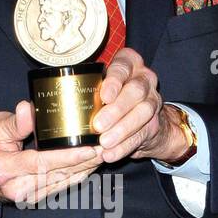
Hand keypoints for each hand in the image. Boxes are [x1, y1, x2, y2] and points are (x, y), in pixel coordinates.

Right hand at [0, 100, 103, 214]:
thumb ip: (14, 122)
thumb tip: (29, 109)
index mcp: (3, 168)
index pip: (41, 162)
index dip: (68, 156)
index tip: (90, 148)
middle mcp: (16, 187)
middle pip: (58, 174)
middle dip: (85, 162)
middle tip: (107, 146)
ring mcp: (27, 196)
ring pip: (63, 181)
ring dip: (86, 169)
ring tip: (105, 153)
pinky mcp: (35, 199)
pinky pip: (61, 186)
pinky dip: (78, 175)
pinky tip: (91, 164)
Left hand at [90, 48, 184, 164]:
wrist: (143, 118)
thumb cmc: (113, 97)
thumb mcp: (102, 86)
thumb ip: (89, 88)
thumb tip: (62, 102)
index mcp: (129, 64)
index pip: (123, 66)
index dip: (114, 81)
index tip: (104, 97)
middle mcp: (144, 79)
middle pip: (135, 90)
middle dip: (116, 109)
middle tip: (98, 125)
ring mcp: (153, 100)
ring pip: (143, 112)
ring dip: (122, 129)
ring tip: (104, 142)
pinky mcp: (155, 123)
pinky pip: (142, 135)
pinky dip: (124, 146)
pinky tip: (111, 154)